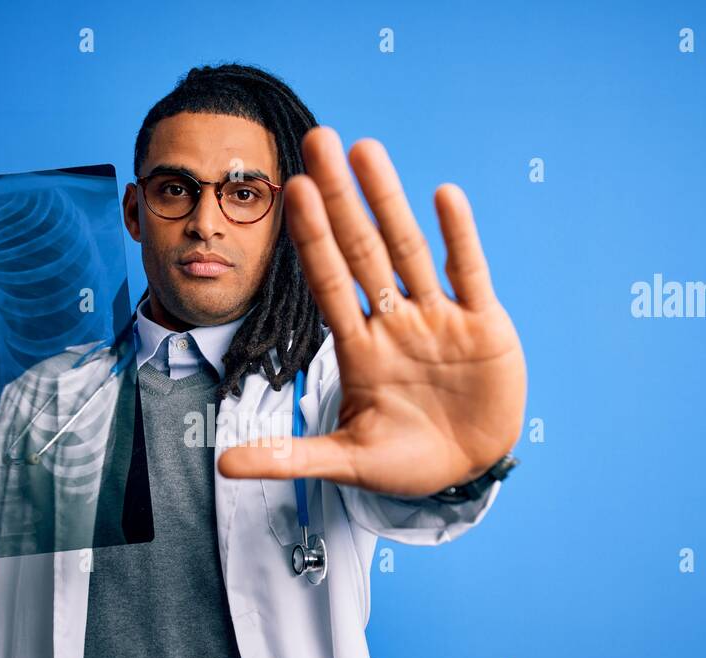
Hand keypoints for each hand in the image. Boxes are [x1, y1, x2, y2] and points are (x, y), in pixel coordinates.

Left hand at [217, 126, 526, 496]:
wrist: (469, 469)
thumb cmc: (405, 463)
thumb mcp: (346, 462)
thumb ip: (288, 457)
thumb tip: (221, 465)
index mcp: (360, 348)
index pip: (329, 282)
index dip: (312, 238)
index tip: (292, 190)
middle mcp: (394, 321)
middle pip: (362, 249)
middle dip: (340, 199)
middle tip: (317, 140)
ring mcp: (439, 318)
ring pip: (410, 249)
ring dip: (390, 200)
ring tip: (367, 149)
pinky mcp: (483, 325)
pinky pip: (470, 273)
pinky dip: (460, 237)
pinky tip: (444, 195)